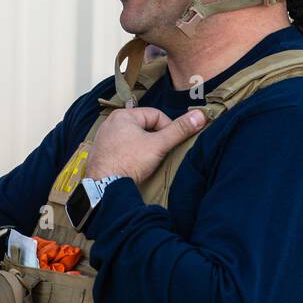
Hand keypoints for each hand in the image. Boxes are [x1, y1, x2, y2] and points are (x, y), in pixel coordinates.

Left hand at [85, 107, 205, 182]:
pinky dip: (131, 155)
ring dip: (144, 148)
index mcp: (123, 115)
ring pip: (134, 138)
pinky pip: (123, 149)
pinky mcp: (101, 153)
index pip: (156, 115)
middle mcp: (111, 123)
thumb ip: (179, 130)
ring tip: (146, 162)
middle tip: (159, 154)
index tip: (171, 144)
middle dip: (155, 139)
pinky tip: (134, 166)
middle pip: (144, 127)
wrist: (103, 187)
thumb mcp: (159, 145)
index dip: (169, 129)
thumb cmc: (128, 163)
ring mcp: (104, 138)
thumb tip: (200, 116)